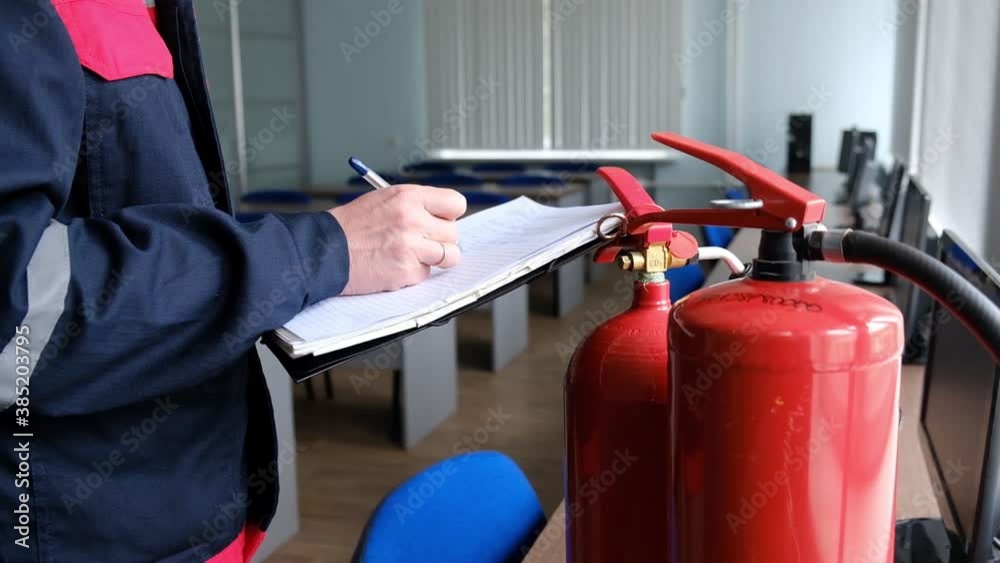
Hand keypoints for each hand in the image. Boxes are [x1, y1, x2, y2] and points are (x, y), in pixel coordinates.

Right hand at [330, 184, 466, 294]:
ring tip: (413, 255)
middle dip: (441, 240)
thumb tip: (442, 218)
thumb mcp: (383, 200)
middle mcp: (412, 218)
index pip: (456, 203)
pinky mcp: (407, 270)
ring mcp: (411, 246)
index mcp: (408, 196)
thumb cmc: (351, 227)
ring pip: (450, 256)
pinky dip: (413, 274)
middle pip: (454, 232)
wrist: (325, 251)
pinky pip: (426, 274)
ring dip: (435, 259)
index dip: (449, 215)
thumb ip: (414, 206)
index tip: (441, 221)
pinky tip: (394, 265)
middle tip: (421, 242)